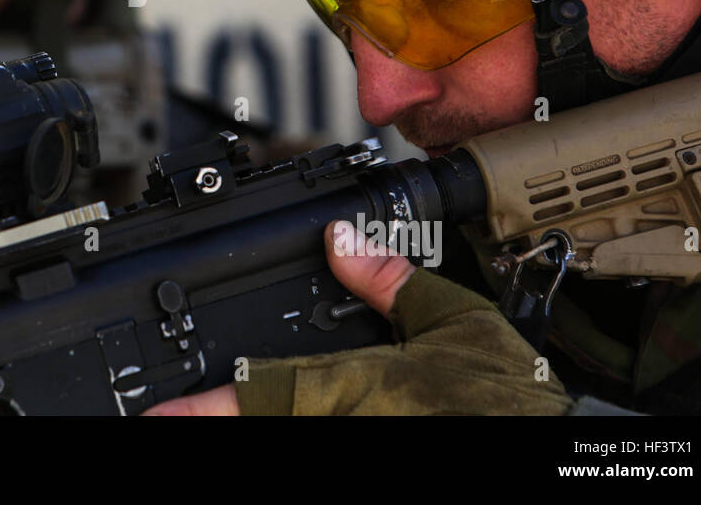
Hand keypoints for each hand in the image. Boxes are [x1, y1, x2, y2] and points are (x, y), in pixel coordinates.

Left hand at [145, 219, 570, 415]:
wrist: (545, 451)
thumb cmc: (508, 401)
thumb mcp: (457, 324)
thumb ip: (392, 283)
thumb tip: (341, 239)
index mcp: (355, 389)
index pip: (262, 395)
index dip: (203, 409)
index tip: (155, 413)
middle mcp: (341, 429)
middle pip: (260, 428)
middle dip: (205, 425)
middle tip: (157, 416)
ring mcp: (352, 452)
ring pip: (279, 441)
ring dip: (236, 428)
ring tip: (193, 420)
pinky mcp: (367, 462)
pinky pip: (308, 451)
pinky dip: (280, 429)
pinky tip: (270, 418)